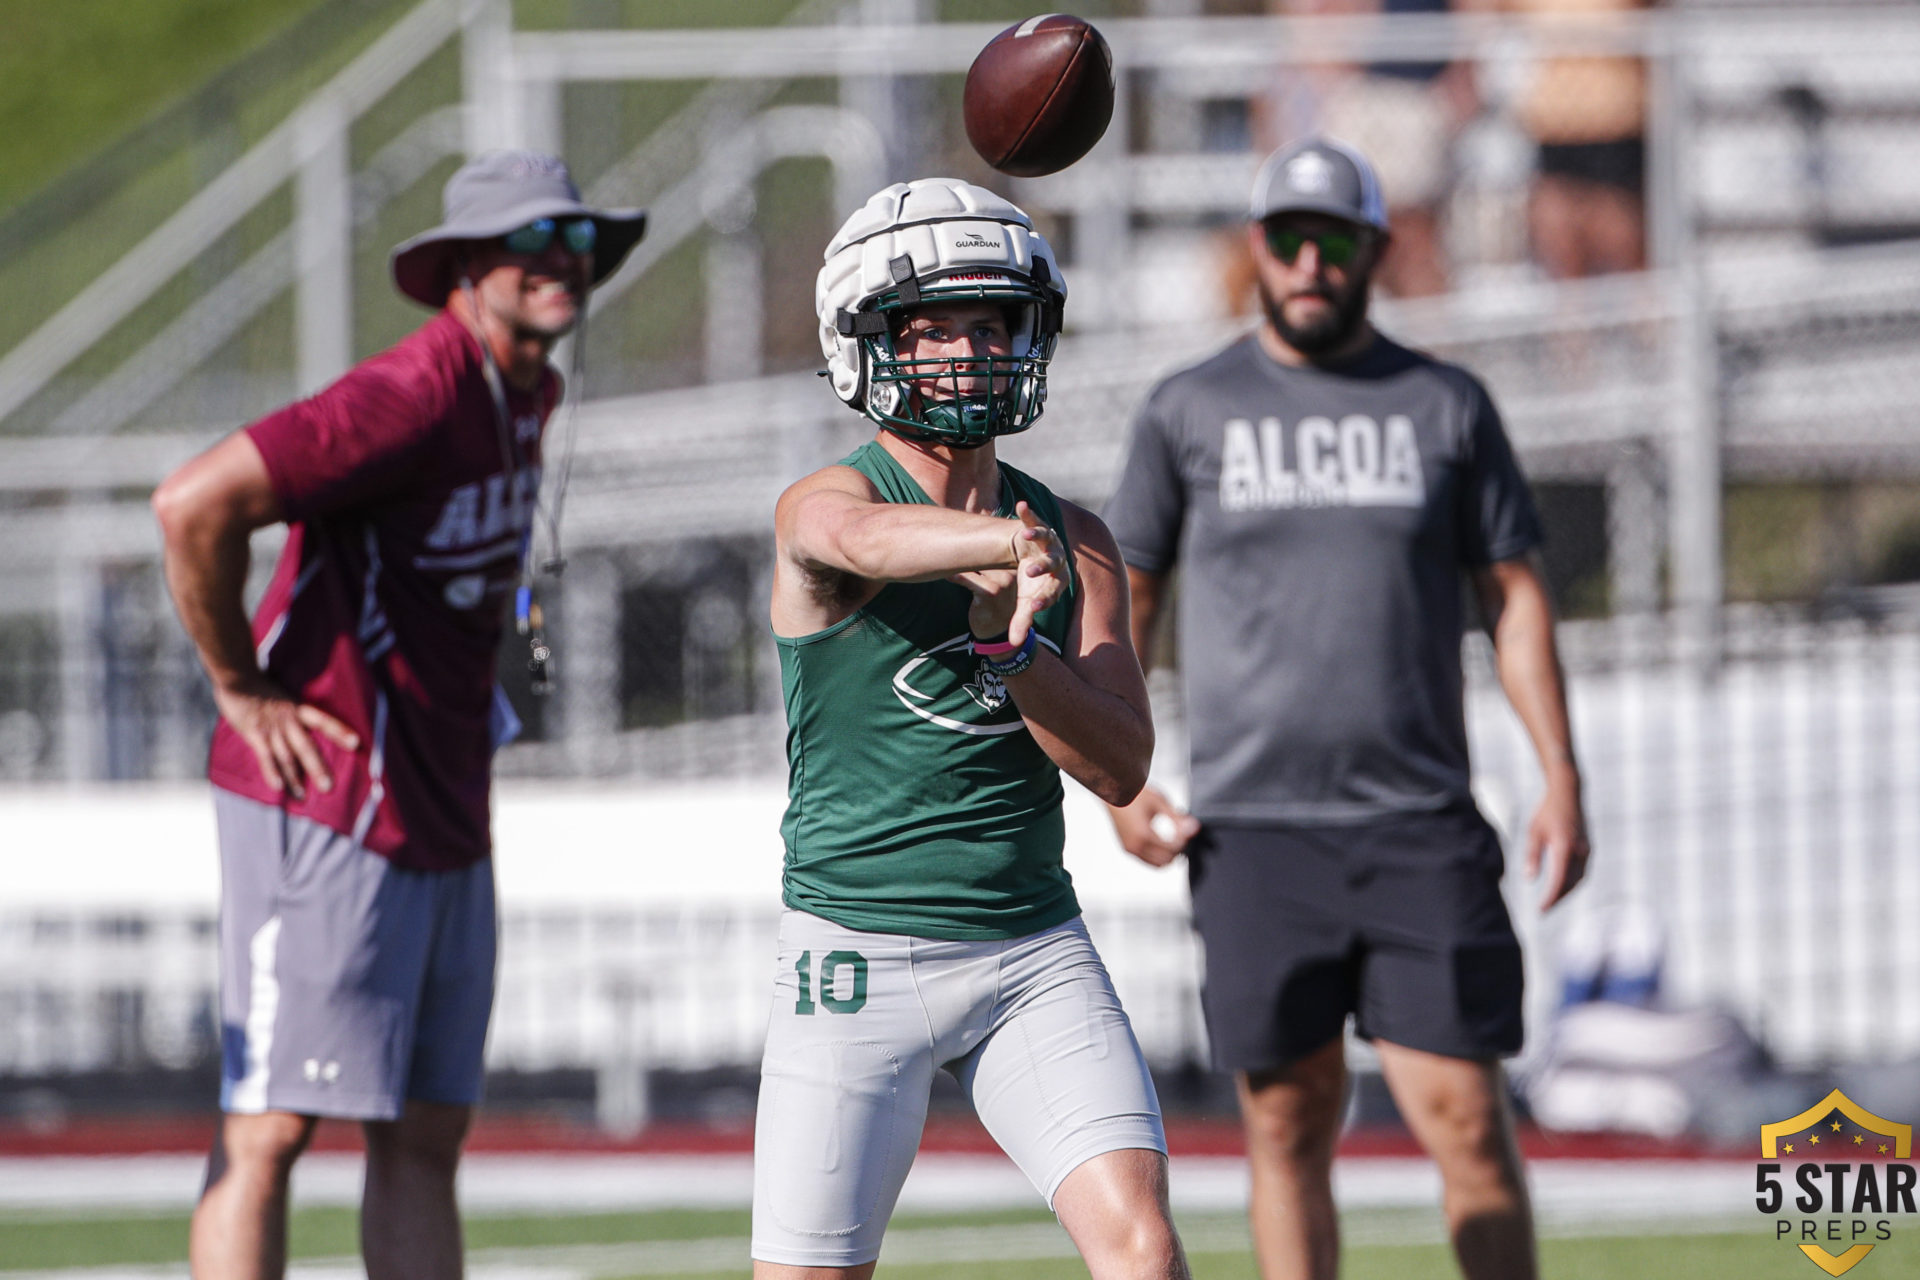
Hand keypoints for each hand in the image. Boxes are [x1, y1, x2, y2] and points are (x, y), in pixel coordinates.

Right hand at [213, 675, 358, 799]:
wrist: (237, 678)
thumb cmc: (263, 691)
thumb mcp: (286, 699)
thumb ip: (297, 716)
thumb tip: (311, 735)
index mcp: (298, 709)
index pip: (323, 720)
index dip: (339, 731)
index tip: (356, 743)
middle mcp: (288, 719)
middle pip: (306, 746)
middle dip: (317, 767)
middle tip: (328, 787)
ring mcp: (271, 727)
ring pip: (286, 756)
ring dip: (295, 777)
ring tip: (303, 796)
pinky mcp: (254, 733)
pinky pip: (265, 756)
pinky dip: (272, 771)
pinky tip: (278, 786)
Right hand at [953, 503, 1064, 643]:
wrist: (1030, 559)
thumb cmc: (1030, 586)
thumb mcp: (1025, 602)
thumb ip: (1022, 621)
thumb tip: (1013, 645)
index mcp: (1057, 582)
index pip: (1052, 591)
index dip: (1043, 599)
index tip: (1031, 608)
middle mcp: (1057, 560)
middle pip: (1053, 563)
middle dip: (1042, 566)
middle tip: (1030, 572)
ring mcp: (1049, 542)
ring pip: (1046, 538)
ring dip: (1037, 533)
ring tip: (1025, 533)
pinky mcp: (1038, 527)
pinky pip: (1035, 518)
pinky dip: (1028, 513)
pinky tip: (1021, 505)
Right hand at [1108, 784, 1200, 867]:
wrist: (1114, 792)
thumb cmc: (1134, 794)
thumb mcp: (1159, 802)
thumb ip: (1177, 818)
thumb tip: (1193, 828)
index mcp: (1143, 834)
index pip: (1172, 848)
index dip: (1184, 841)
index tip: (1189, 830)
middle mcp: (1135, 845)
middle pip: (1165, 861)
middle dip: (1178, 851)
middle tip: (1184, 837)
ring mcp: (1130, 849)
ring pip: (1156, 864)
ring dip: (1168, 856)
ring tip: (1175, 840)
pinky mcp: (1127, 848)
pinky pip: (1147, 860)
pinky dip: (1158, 855)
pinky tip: (1164, 841)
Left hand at [1527, 776, 1589, 909]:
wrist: (1568, 793)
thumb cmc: (1547, 812)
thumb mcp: (1533, 832)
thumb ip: (1532, 856)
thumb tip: (1529, 880)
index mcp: (1564, 846)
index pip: (1558, 880)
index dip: (1551, 897)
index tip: (1542, 910)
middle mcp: (1579, 851)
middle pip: (1571, 883)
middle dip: (1558, 898)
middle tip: (1544, 910)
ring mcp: (1586, 850)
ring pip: (1579, 879)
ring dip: (1566, 892)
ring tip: (1552, 901)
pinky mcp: (1588, 848)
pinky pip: (1582, 871)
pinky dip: (1572, 882)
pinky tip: (1561, 886)